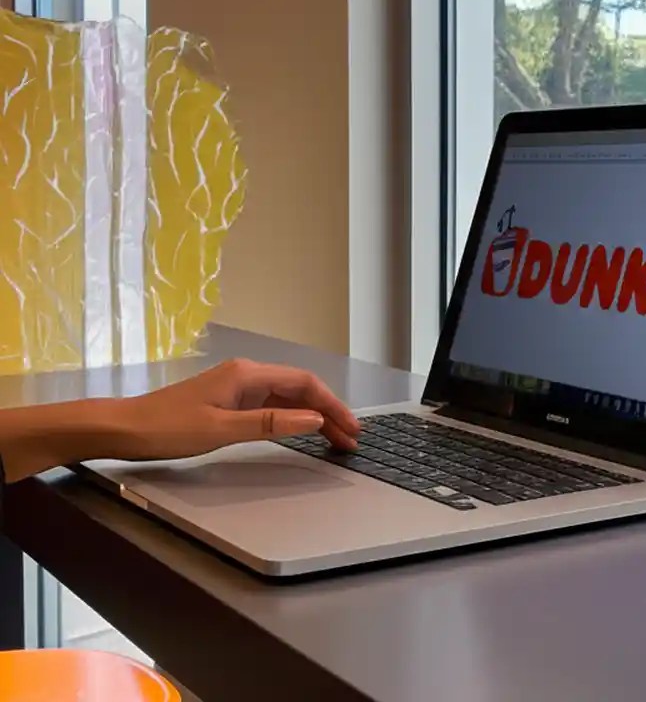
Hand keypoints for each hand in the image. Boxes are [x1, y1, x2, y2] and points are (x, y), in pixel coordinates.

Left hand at [114, 358, 360, 460]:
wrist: (123, 428)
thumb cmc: (167, 428)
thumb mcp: (221, 430)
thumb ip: (270, 423)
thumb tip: (312, 419)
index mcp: (247, 375)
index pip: (304, 384)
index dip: (333, 405)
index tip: (351, 428)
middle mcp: (246, 375)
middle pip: (300, 390)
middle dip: (329, 412)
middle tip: (350, 439)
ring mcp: (238, 388)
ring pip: (288, 399)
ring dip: (313, 417)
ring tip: (335, 440)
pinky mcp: (230, 401)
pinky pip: (273, 406)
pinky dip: (293, 419)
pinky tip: (303, 432)